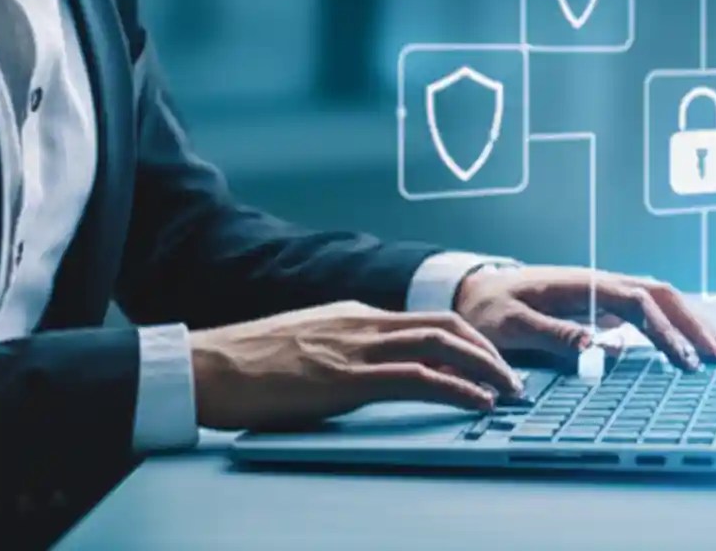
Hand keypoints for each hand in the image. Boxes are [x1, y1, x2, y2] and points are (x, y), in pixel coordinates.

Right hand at [189, 302, 521, 429]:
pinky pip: (416, 380)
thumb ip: (341, 350)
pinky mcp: (345, 378)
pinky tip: (476, 402)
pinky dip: (455, 389)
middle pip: (445, 323)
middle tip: (512, 376)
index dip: (465, 338)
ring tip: (508, 391)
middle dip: (487, 349)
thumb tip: (367, 373)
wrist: (202, 368)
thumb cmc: (244, 365)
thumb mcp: (304, 346)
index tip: (488, 359)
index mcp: (353, 313)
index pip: (425, 318)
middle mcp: (362, 322)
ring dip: (484, 368)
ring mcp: (355, 348)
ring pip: (440, 345)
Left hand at [454, 266, 715, 369]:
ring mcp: (601, 293)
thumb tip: (599, 346)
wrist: (471, 291)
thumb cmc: (488, 308)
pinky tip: (686, 345)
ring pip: (658, 300)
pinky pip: (645, 311)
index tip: (684, 359)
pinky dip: (671, 325)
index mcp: (582, 284)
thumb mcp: (511, 324)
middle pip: (660, 294)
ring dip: (688, 322)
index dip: (665, 330)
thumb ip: (553, 334)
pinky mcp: (599, 306)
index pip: (637, 302)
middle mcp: (598, 283)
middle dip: (693, 322)